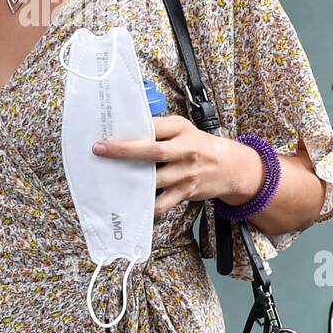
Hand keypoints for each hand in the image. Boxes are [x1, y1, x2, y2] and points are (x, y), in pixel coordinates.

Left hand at [91, 114, 253, 215]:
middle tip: (101, 150)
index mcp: (181, 130)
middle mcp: (185, 150)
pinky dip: (147, 206)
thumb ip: (159, 129)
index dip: (132, 128)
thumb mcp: (183, 130)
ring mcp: (186, 173)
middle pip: (153, 151)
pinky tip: (132, 203)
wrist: (231, 168)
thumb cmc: (200, 146)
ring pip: (155, 180)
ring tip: (110, 178)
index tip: (109, 131)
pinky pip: (162, 203)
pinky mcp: (185, 192)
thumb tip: (126, 131)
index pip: (154, 125)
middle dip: (124, 151)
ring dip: (131, 180)